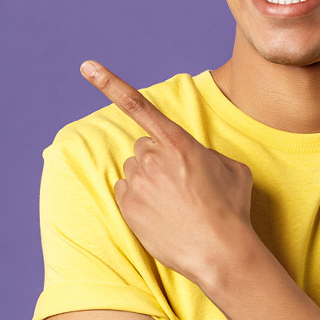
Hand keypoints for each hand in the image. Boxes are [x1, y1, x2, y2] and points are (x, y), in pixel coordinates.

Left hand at [81, 60, 259, 283]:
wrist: (221, 252)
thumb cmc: (232, 210)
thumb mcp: (232, 168)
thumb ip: (207, 153)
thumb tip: (197, 158)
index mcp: (178, 142)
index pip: (139, 105)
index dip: (109, 83)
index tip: (87, 67)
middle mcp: (152, 157)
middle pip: (143, 147)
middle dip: (157, 160)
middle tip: (182, 186)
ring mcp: (137, 183)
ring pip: (134, 172)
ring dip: (149, 182)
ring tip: (176, 206)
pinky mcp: (127, 207)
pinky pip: (125, 193)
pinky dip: (139, 201)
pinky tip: (162, 216)